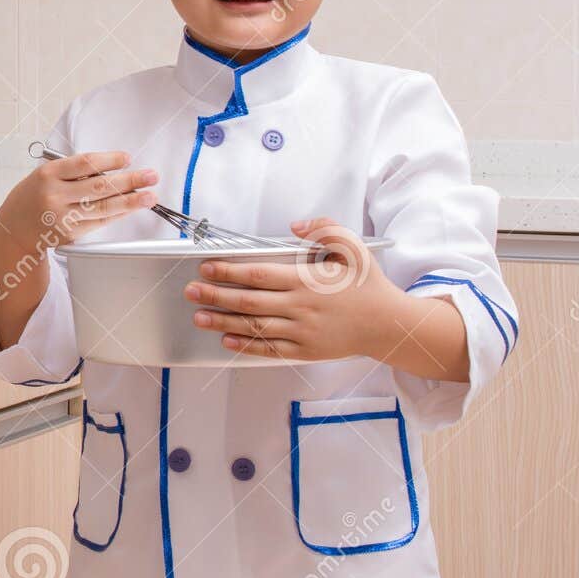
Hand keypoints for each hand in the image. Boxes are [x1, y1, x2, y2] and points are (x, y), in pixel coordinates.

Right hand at [0, 151, 157, 255]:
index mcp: (48, 174)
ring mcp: (63, 217)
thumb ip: (74, 172)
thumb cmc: (33, 196)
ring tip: (150, 195)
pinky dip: (117, 214)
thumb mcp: (45, 175)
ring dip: (130, 201)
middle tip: (151, 176)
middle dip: (129, 180)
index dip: (109, 160)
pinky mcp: (70, 234)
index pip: (84, 163)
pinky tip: (131, 208)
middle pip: (99, 186)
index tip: (127, 158)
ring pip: (103, 207)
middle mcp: (55, 196)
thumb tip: (113, 170)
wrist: (14, 228)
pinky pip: (99, 222)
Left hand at [181, 217, 401, 361]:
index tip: (206, 267)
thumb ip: (326, 229)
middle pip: (248, 301)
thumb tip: (295, 226)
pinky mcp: (305, 351)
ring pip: (254, 327)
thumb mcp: (354, 247)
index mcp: (307, 280)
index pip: (258, 275)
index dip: (228, 271)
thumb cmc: (367, 284)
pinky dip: (246, 345)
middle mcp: (300, 307)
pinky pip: (269, 349)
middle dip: (214, 295)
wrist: (388, 325)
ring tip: (198, 316)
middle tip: (190, 291)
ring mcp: (301, 332)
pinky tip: (227, 340)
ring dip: (223, 322)